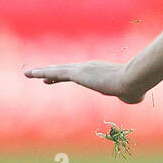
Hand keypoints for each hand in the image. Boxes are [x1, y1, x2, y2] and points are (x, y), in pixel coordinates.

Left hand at [24, 60, 141, 102]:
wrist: (133, 80)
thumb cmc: (135, 87)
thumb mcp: (131, 94)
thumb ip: (129, 94)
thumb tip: (134, 96)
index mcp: (99, 71)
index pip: (78, 74)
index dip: (66, 76)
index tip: (57, 78)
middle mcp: (89, 67)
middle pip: (65, 70)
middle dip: (51, 72)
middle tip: (38, 74)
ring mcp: (82, 69)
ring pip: (58, 70)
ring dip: (42, 72)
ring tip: (27, 74)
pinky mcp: (78, 73)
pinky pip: (56, 73)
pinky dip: (43, 73)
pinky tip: (33, 74)